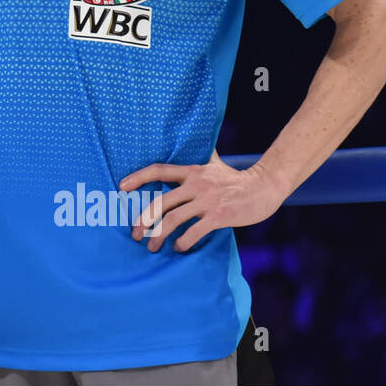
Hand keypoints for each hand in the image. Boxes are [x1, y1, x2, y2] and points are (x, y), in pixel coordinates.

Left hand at [119, 150, 285, 251]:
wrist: (264, 188)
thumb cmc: (235, 178)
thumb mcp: (214, 163)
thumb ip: (200, 156)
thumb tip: (194, 138)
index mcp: (192, 171)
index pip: (159, 170)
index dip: (138, 177)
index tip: (121, 186)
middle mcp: (196, 184)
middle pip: (161, 202)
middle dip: (144, 219)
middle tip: (135, 234)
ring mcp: (207, 201)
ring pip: (174, 219)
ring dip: (159, 236)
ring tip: (152, 247)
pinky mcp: (219, 216)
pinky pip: (194, 231)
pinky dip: (183, 242)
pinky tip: (179, 248)